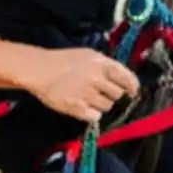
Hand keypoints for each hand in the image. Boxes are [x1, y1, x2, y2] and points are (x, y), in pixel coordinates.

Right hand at [22, 47, 140, 122]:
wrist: (39, 70)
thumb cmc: (63, 60)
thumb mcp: (88, 55)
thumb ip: (105, 65)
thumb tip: (122, 78)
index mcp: (102, 64)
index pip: (126, 78)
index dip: (132, 86)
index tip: (133, 91)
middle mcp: (97, 79)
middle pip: (118, 95)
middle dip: (113, 95)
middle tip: (103, 93)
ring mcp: (87, 95)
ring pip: (107, 107)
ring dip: (102, 105)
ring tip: (90, 99)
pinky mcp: (77, 108)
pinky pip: (95, 117)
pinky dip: (92, 114)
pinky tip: (84, 108)